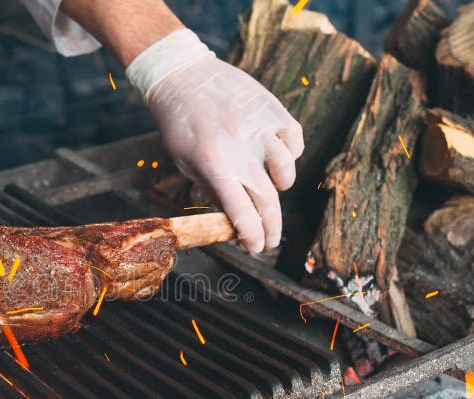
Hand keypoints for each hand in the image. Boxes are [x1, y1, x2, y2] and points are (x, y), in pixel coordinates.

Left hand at [126, 30, 303, 252]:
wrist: (182, 75)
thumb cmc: (180, 125)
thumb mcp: (185, 163)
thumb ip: (212, 190)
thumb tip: (235, 222)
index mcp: (213, 164)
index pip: (240, 211)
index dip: (252, 236)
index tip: (256, 249)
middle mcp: (240, 148)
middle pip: (267, 199)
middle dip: (271, 228)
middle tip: (271, 242)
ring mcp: (260, 127)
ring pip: (286, 172)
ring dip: (280, 188)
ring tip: (270, 190)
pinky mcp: (272, 109)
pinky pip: (294, 141)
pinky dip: (290, 154)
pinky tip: (277, 157)